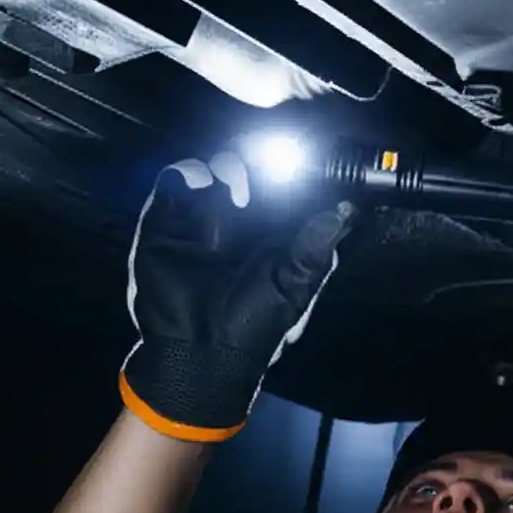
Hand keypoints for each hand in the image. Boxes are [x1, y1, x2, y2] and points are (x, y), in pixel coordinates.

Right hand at [120, 151, 355, 441]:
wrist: (201, 354)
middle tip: (270, 166)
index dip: (290, 171)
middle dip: (259, 158)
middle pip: (248, 167)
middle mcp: (235, 220)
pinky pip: (175, 178)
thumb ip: (317, 248)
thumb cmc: (253, 326)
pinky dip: (191, 171)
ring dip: (231, 164)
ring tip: (243, 191)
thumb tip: (345, 211)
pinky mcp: (166, 219)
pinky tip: (208, 187)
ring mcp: (200, 217)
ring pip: (214, 165)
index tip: (301, 164)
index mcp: (268, 233)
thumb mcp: (295, 286)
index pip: (280, 185)